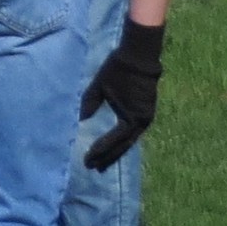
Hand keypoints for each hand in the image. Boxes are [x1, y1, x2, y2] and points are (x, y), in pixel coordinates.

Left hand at [81, 21, 164, 169]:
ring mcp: (146, 119)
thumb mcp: (99, 86)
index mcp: (132, 119)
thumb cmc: (117, 70)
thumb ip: (89, 104)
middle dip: (108, 158)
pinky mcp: (146, 113)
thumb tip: (80, 121)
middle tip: (93, 169)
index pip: (113, 141)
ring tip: (102, 163)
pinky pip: (132, 132)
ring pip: (128, 141)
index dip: (100, 151)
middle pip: (122, 146)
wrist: (139, 56)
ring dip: (115, 152)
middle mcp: (142, 123)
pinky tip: (114, 146)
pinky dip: (122, 141)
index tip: (87, 160)